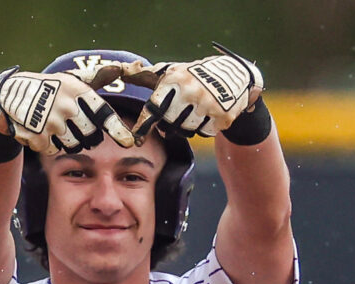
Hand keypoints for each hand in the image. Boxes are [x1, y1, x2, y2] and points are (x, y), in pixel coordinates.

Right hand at [0, 64, 134, 154]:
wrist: (7, 96)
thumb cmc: (47, 88)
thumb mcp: (69, 78)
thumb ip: (94, 78)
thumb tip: (118, 68)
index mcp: (76, 90)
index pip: (102, 113)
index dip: (117, 129)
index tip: (130, 142)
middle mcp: (66, 105)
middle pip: (90, 135)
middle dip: (85, 135)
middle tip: (71, 125)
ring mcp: (51, 122)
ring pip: (73, 145)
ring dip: (66, 140)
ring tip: (53, 126)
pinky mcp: (38, 136)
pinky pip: (53, 150)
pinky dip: (48, 144)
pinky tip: (39, 131)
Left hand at [124, 43, 263, 139]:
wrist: (233, 75)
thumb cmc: (192, 75)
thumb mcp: (170, 72)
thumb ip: (145, 76)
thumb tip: (120, 72)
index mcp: (175, 80)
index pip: (155, 108)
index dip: (144, 125)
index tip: (136, 139)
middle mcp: (191, 91)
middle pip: (170, 124)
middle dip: (170, 123)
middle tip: (178, 113)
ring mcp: (208, 104)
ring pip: (187, 131)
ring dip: (187, 126)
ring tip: (194, 111)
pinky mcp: (223, 116)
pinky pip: (204, 133)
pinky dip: (204, 128)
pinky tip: (208, 114)